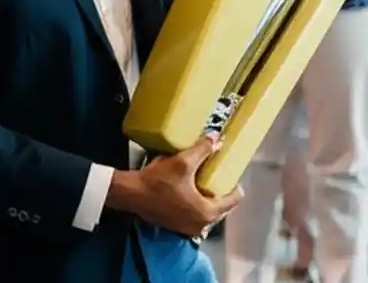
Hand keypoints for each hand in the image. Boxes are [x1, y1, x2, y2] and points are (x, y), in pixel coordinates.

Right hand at [118, 134, 243, 237]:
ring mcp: (188, 229)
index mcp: (207, 212)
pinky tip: (192, 191)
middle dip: (222, 192)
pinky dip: (198, 205)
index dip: (235, 184)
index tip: (232, 173)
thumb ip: (203, 150)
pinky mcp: (178, 227)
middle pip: (223, 208)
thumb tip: (217, 138)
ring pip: (209, 213)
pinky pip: (196, 216)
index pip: (233, 200)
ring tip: (207, 182)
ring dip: (210, 199)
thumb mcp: (183, 162)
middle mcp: (201, 225)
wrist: (132, 194)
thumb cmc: (159, 181)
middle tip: (220, 175)